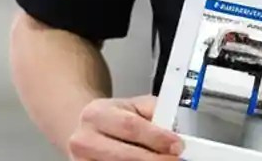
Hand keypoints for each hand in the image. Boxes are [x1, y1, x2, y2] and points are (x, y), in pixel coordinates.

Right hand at [69, 95, 184, 159]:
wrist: (85, 129)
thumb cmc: (113, 118)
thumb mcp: (133, 106)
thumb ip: (155, 112)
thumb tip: (176, 130)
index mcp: (97, 114)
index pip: (130, 126)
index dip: (156, 138)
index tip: (177, 145)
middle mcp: (84, 139)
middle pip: (125, 155)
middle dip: (155, 160)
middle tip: (176, 160)